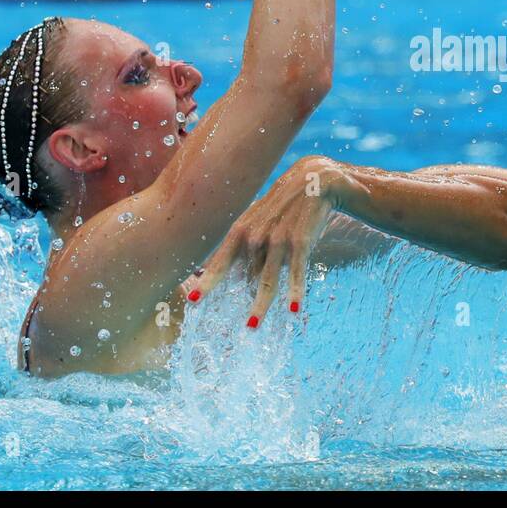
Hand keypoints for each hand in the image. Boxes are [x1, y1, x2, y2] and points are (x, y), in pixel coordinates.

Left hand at [194, 156, 341, 326]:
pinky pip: (296, 272)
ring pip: (267, 280)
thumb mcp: (259, 220)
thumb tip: (238, 275)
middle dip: (248, 299)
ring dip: (261, 305)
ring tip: (252, 325)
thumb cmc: (283, 205)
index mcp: (242, 230)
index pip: (221, 261)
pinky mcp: (301, 242)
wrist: (313, 182)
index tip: (194, 300)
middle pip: (247, 277)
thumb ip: (247, 246)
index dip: (207, 281)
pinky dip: (295, 292)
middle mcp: (256, 236)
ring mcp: (278, 240)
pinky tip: (293, 310)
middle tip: (244, 325)